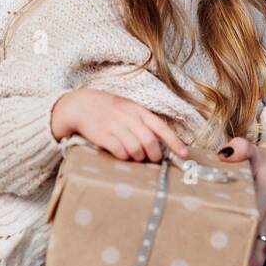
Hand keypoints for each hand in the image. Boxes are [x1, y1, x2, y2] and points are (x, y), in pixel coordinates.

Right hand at [50, 89, 189, 161]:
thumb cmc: (109, 109)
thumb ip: (144, 123)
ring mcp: (115, 126)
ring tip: (137, 158)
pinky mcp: (102, 135)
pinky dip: (124, 157)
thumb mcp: (129, 109)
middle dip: (155, 154)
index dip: (174, 142)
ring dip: (139, 157)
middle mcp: (128, 117)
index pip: (161, 127)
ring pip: (136, 148)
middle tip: (154, 159)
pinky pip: (119, 151)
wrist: (81, 105)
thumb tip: (162, 142)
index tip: (184, 154)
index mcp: (138, 110)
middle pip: (149, 140)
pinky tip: (123, 156)